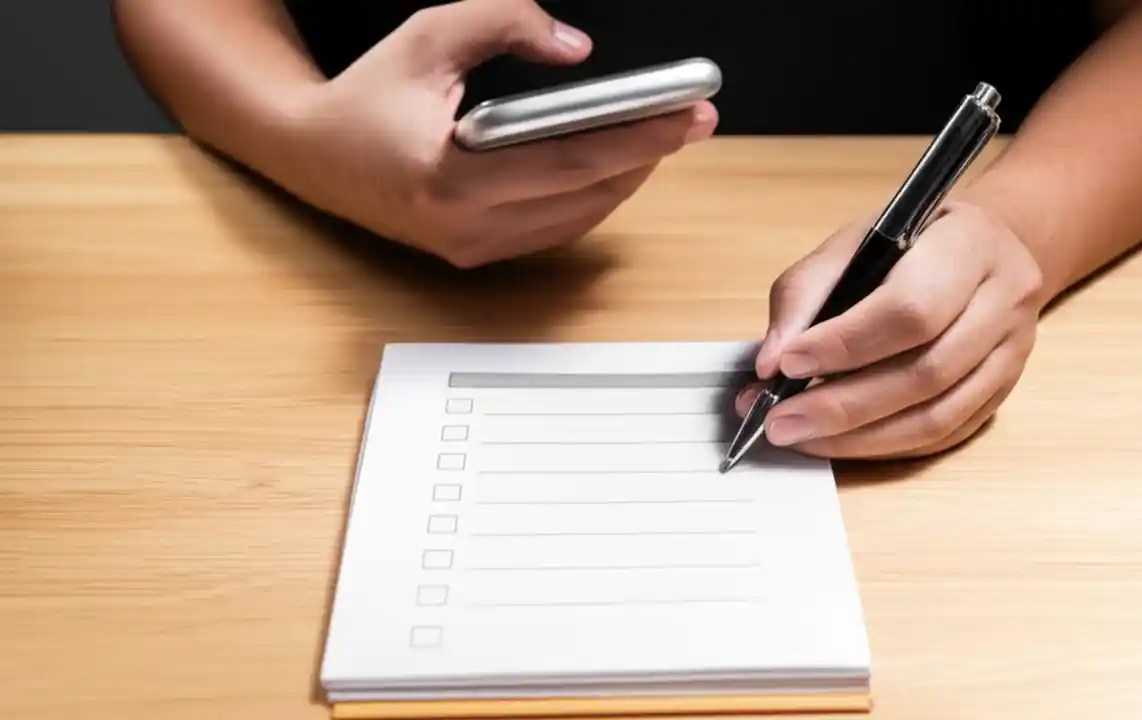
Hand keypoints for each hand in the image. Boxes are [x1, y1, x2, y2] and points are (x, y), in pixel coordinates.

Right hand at [274, 0, 715, 267]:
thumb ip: (506, 24)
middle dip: (649, 154)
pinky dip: (593, 195)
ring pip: (578, 218)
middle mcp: (465, 225)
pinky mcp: (476, 253)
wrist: (312, 155)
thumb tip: (577, 49)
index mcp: (450, 177)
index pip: (571, 160)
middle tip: (695, 118)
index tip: (687, 113)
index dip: (639, 137)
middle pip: (587, 194)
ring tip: (664, 134)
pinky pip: (556, 228)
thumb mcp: (430, 34)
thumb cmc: (366, 96)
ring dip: (626, 177)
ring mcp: (472, 247)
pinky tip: (618, 163)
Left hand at [738, 200, 1045, 458]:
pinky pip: (943, 435)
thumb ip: (805, 295)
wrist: (983, 248)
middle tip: (780, 420)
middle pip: (926, 372)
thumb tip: (770, 364)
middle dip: (843, 405)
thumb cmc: (908, 245)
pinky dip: (885, 446)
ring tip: (800, 437)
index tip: (787, 365)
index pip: (911, 308)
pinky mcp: (1003, 393)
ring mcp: (1012, 352)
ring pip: (937, 416)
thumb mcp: (852, 244)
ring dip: (859, 437)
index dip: (846, 344)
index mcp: (967, 243)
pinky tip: (839, 442)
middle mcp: (1005, 299)